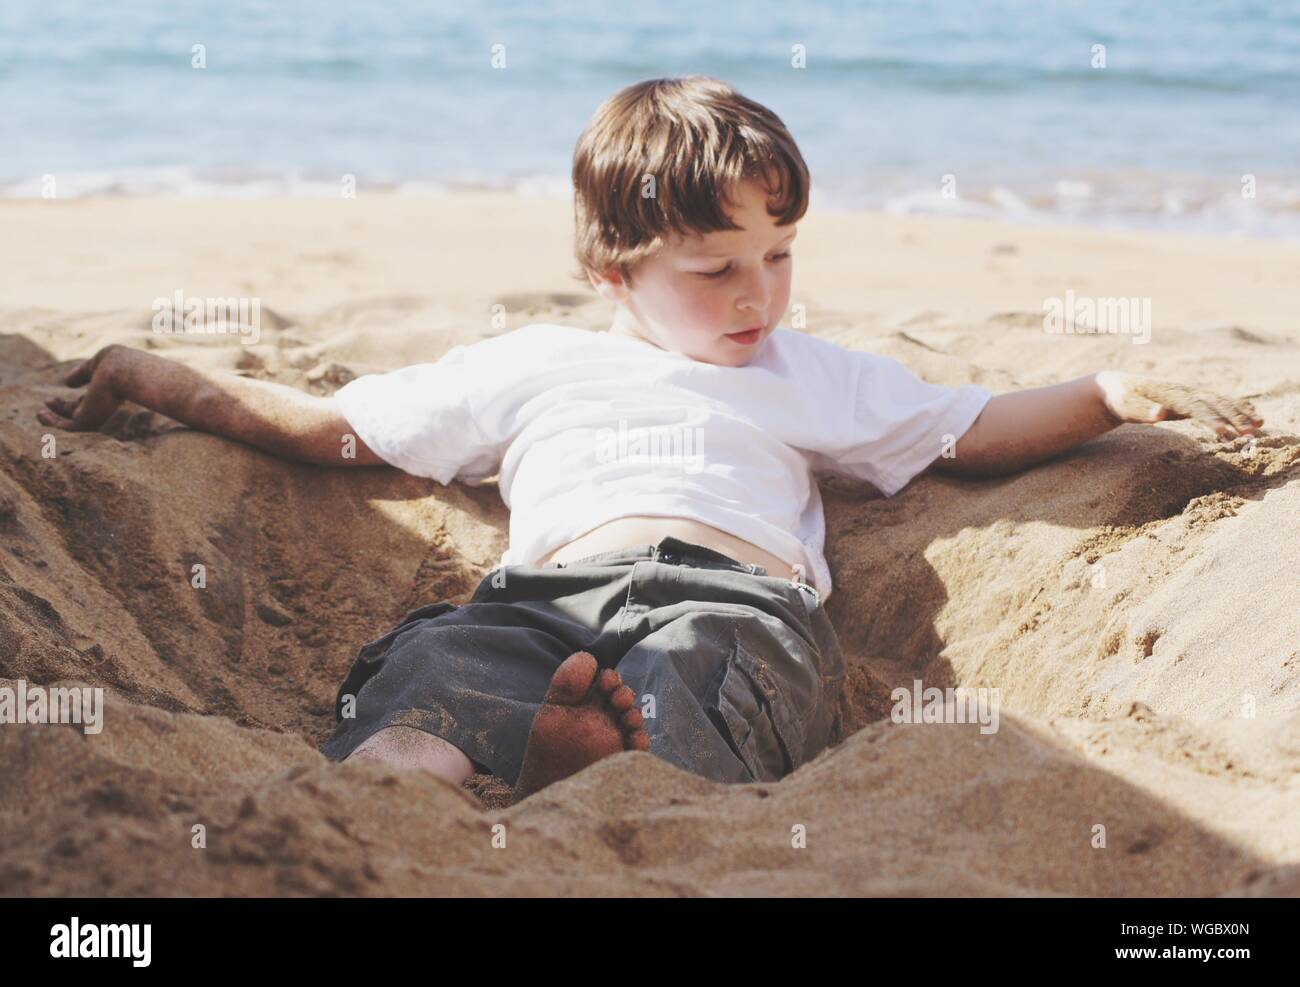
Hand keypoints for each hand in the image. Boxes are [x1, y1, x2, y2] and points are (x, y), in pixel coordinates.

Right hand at [37, 345, 127, 430]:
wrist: (123, 372)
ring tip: (40, 412)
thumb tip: (66, 381)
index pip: (90, 400)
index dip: (78, 397)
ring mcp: (94, 415)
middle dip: (62, 409)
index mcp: (107, 394)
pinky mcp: (87, 421)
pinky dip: (51, 423)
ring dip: (54, 421)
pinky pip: (66, 428)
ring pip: (71, 424)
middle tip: (49, 400)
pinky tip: (40, 414)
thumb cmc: (115, 363)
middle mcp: (101, 407)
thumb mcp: (95, 365)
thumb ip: (81, 373)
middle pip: (79, 412)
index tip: (66, 384)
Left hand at [1095, 371, 1262, 437]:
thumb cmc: (1121, 399)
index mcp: (1171, 394)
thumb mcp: (1127, 407)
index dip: (1211, 419)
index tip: (1225, 433)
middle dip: (1235, 417)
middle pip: (1215, 404)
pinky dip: (1236, 407)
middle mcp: (1184, 392)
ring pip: (1221, 402)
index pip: (1196, 407)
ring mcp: (1189, 394)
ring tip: (1260, 425)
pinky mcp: (1190, 398)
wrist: (1116, 387)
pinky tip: (1252, 414)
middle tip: (1252, 433)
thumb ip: (1144, 411)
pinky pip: (1218, 402)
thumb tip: (1160, 413)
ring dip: (1241, 413)